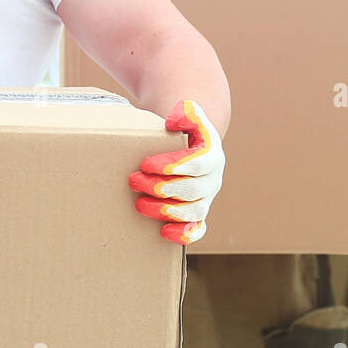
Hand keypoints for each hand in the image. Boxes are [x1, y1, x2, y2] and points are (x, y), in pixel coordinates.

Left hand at [128, 100, 224, 244]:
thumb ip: (186, 112)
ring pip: (193, 211)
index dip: (173, 166)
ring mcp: (206, 199)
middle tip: (133, 181)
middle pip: (193, 190)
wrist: (191, 147)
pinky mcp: (198, 214)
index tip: (146, 163)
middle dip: (162, 188)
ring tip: (139, 204)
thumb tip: (173, 120)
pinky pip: (198, 229)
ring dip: (166, 211)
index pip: (198, 164)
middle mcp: (213, 179)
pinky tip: (163, 232)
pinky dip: (184, 234)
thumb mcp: (187, 116)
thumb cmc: (183, 131)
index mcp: (212, 155)